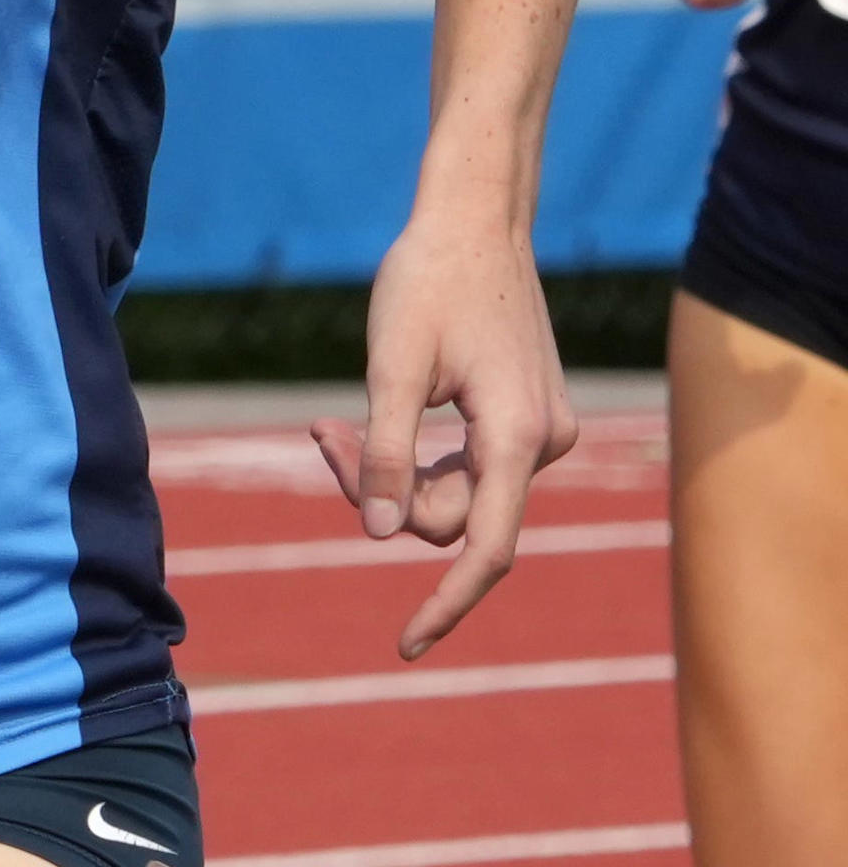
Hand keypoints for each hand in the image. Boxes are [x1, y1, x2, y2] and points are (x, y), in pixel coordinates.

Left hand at [309, 208, 578, 656]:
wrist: (476, 220)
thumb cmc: (430, 281)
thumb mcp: (393, 367)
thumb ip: (385, 456)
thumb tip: (375, 535)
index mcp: (519, 434)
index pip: (486, 547)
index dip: (446, 602)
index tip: (405, 646)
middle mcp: (545, 443)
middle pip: (454, 516)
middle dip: (380, 493)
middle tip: (322, 433)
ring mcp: (542, 433)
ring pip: (456, 495)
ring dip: (391, 476)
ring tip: (331, 423)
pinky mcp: (527, 421)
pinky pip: (468, 470)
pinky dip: (415, 459)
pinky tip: (360, 422)